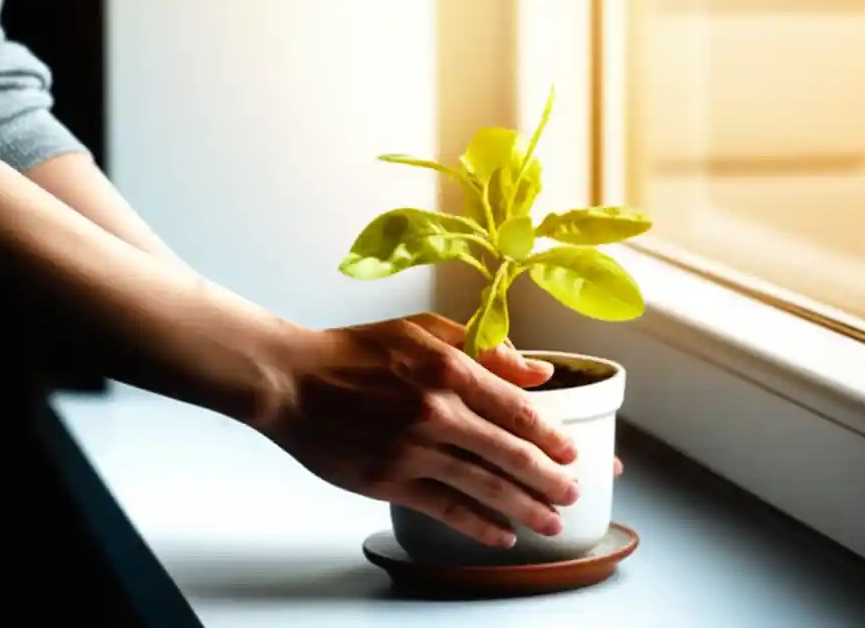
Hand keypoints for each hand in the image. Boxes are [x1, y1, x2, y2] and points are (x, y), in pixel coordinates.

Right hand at [263, 312, 590, 547]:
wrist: (291, 381)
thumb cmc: (355, 351)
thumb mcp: (422, 330)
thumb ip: (484, 347)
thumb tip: (539, 369)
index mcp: (449, 369)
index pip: (518, 409)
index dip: (552, 436)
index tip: (572, 452)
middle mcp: (436, 411)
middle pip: (510, 454)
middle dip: (549, 479)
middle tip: (574, 494)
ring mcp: (413, 450)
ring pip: (484, 486)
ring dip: (524, 508)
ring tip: (551, 523)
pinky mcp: (388, 480)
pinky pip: (445, 507)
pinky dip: (477, 525)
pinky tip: (500, 535)